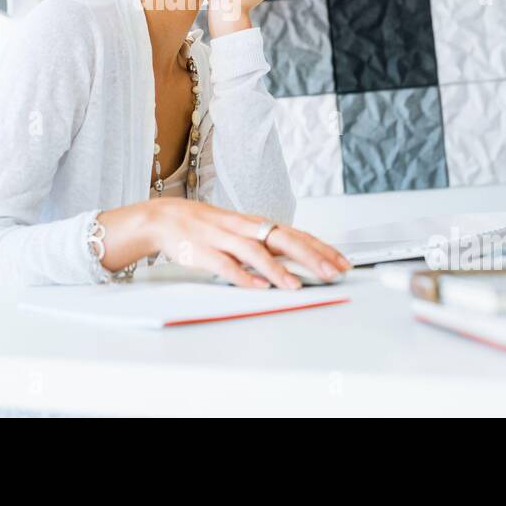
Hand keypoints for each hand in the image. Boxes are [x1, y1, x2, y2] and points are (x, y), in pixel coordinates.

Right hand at [145, 198, 350, 288]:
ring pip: (255, 253)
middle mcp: (243, 228)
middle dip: (310, 257)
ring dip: (277, 270)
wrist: (164, 218)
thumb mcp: (240, 231)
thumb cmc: (205, 226)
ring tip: (296, 286)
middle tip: (332, 273)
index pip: (296, 233)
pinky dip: (242, 276)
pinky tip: (257, 287)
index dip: (321, 248)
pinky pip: (225, 265)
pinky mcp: (203, 252)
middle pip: (282, 239)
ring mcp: (223, 239)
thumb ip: (265, 245)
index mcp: (255, 223)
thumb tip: (297, 260)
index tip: (342, 262)